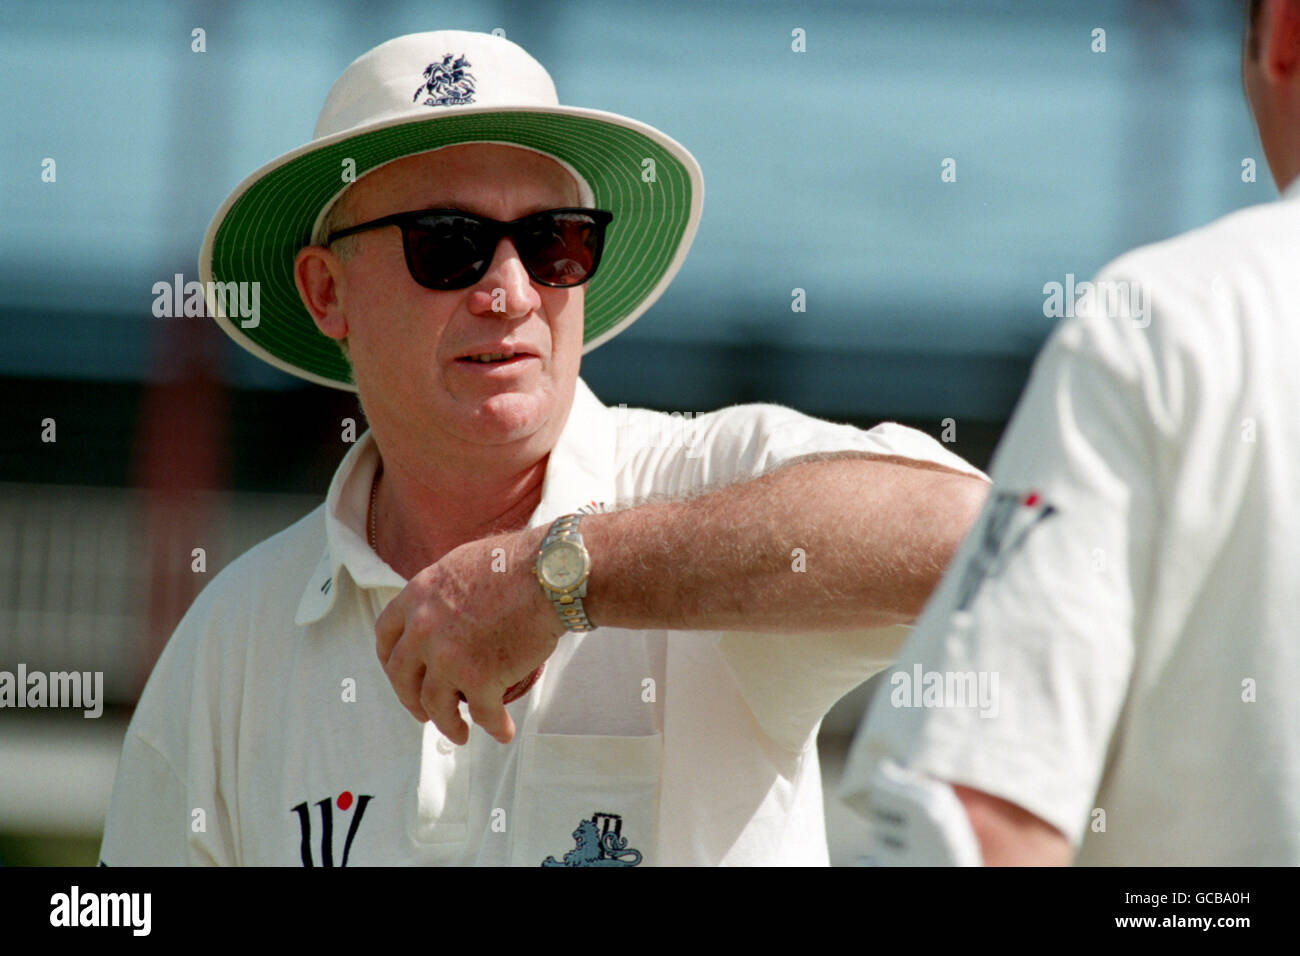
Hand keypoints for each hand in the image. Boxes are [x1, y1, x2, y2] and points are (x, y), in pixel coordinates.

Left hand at [375, 526, 564, 744]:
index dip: (390, 659)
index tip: (400, 673)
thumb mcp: (461, 565)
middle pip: (402, 676)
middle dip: (411, 699)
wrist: (549, 575)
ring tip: (459, 732)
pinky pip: (482, 714)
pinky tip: (502, 730)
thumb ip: (443, 592)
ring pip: (434, 704)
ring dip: (446, 724)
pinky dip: (495, 726)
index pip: (386, 635)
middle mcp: (424, 628)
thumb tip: (446, 609)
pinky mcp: (480, 677)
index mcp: (418, 596)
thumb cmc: (517, 563)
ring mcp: (449, 656)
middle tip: (424, 710)